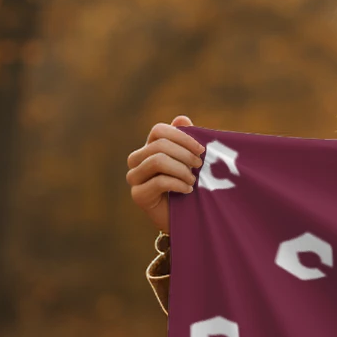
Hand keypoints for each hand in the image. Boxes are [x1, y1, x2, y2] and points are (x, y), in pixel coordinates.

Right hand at [126, 115, 204, 234]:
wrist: (186, 219)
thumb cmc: (190, 187)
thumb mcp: (192, 162)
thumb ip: (187, 141)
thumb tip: (181, 118)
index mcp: (149, 148)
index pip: (159, 131)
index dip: (181, 136)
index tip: (202, 149)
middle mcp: (137, 161)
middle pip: (159, 145)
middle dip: (185, 154)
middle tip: (200, 166)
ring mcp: (135, 178)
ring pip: (157, 161)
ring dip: (181, 169)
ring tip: (194, 180)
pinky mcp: (138, 195)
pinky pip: (158, 181)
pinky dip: (178, 184)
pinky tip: (188, 190)